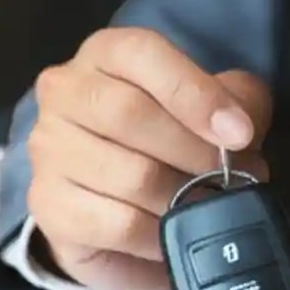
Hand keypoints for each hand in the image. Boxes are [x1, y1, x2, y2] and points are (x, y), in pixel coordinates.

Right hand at [26, 27, 273, 289]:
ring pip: (128, 175)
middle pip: (129, 114)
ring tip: (208, 208)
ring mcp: (49, 150)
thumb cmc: (163, 142)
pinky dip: (159, 235)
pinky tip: (174, 235)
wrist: (109, 205)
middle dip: (194, 152)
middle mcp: (65, 93)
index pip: (141, 54)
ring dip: (183, 199)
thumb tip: (241, 128)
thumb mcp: (210, 108)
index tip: (240, 134)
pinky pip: (117, 224)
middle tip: (235, 179)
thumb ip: (235, 101)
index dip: (195, 93)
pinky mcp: (49, 204)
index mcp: (104, 55)